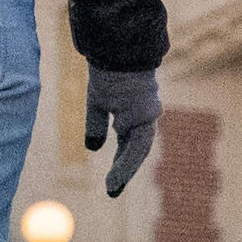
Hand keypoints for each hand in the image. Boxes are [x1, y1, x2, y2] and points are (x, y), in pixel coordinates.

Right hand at [85, 66, 161, 197]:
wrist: (116, 51)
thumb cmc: (108, 72)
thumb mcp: (97, 102)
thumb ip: (96, 125)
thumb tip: (93, 149)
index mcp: (131, 114)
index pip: (127, 143)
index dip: (119, 162)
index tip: (110, 181)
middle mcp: (143, 117)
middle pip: (134, 149)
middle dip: (123, 170)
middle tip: (111, 190)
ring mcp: (148, 115)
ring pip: (138, 149)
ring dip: (125, 170)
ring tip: (112, 187)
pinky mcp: (148, 114)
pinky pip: (138, 143)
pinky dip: (128, 159)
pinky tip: (117, 172)